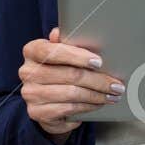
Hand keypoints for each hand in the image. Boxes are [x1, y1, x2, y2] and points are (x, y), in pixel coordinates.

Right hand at [19, 27, 122, 141]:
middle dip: (98, 80)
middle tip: (117, 85)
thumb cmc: (58, 71)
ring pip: (71, 94)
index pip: (52, 51)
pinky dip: (87, 107)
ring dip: (96, 95)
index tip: (99, 62)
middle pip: (69, 74)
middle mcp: (27, 72)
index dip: (77, 56)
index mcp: (32, 51)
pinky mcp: (36, 112)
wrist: (47, 101)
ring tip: (112, 95)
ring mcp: (30, 94)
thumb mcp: (61, 53)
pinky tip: (98, 104)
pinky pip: (68, 109)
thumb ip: (64, 43)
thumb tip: (59, 32)